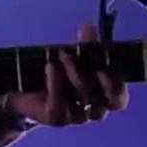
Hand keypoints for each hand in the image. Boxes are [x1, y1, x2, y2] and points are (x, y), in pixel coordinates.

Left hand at [3, 22, 127, 126]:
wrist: (28, 86)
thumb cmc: (59, 69)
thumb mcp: (75, 55)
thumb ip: (85, 45)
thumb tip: (89, 27)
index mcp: (104, 96)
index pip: (118, 99)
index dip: (115, 84)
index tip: (103, 62)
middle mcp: (93, 110)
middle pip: (100, 99)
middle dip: (88, 74)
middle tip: (74, 53)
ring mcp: (75, 117)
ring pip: (81, 102)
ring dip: (72, 75)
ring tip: (62, 55)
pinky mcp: (56, 119)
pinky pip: (58, 107)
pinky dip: (54, 85)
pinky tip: (50, 67)